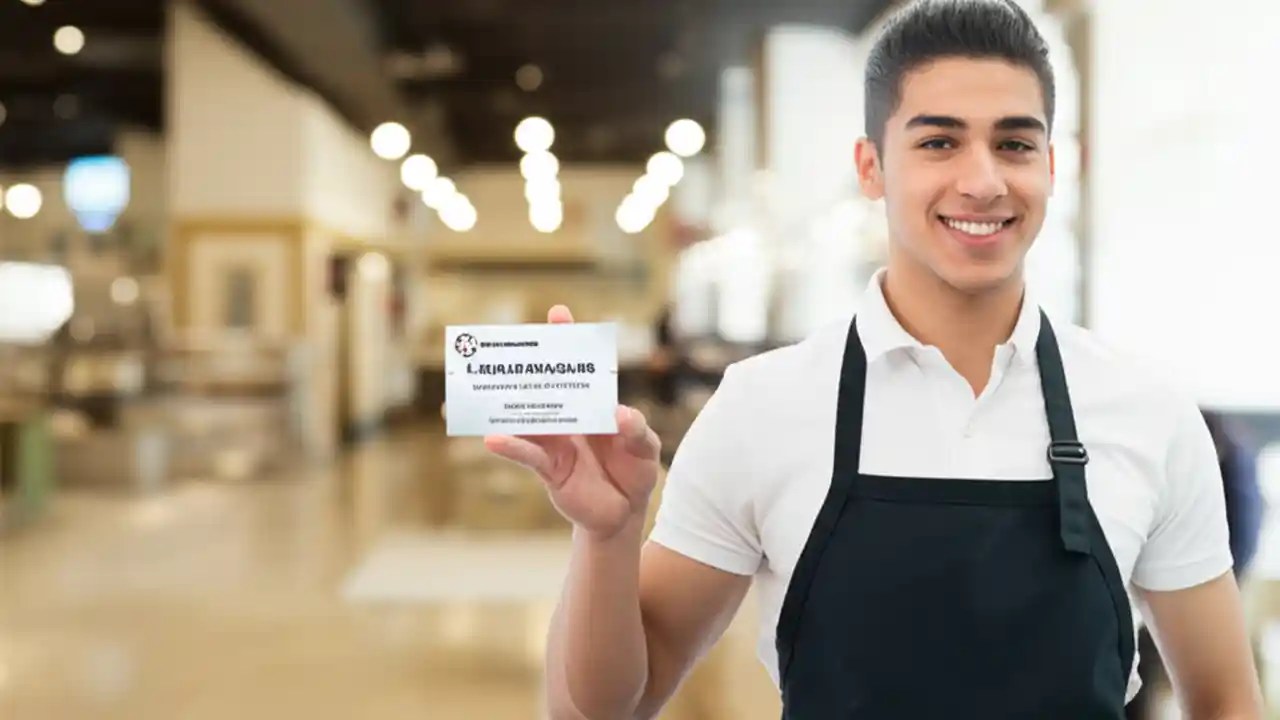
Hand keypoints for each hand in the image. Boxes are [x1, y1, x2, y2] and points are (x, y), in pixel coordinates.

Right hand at [484, 305, 661, 539]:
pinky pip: (527, 454)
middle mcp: (569, 418)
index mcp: (593, 405)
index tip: (557, 314)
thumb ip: (637, 429)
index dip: (569, 341)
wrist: (624, 513)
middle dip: (527, 365)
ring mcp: (555, 442)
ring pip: (526, 417)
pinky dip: (510, 446)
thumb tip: (619, 415)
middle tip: (505, 344)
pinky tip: (492, 438)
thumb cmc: (634, 472)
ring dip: (504, 404)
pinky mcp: (548, 468)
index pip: (580, 368)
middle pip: (545, 386)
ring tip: (478, 388)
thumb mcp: (646, 448)